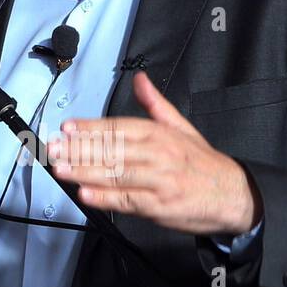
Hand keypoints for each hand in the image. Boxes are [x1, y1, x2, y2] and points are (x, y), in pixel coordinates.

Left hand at [46, 71, 262, 235]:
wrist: (233, 194)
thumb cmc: (203, 163)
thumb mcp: (182, 127)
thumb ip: (155, 105)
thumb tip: (140, 80)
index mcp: (160, 133)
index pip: (119, 127)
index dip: (91, 127)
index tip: (68, 128)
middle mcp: (158, 154)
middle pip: (112, 149)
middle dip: (79, 149)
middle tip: (53, 148)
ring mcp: (158, 180)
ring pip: (116, 173)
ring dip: (85, 171)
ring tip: (61, 168)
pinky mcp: (159, 205)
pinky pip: (127, 200)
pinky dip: (105, 198)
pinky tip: (86, 194)